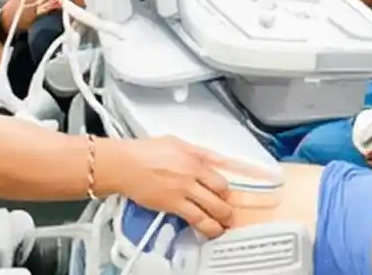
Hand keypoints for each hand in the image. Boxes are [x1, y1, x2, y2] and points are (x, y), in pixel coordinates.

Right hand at [115, 136, 234, 238]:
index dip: (238, 175)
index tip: (247, 182)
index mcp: (195, 155)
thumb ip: (195, 151)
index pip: (225, 165)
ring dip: (222, 216)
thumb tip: (209, 158)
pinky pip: (196, 217)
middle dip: (228, 199)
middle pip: (222, 188)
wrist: (125, 165)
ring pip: (213, 206)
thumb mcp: (175, 143)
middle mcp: (194, 171)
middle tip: (230, 206)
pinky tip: (211, 229)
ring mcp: (185, 188)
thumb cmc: (144, 152)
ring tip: (224, 222)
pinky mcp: (174, 204)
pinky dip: (206, 225)